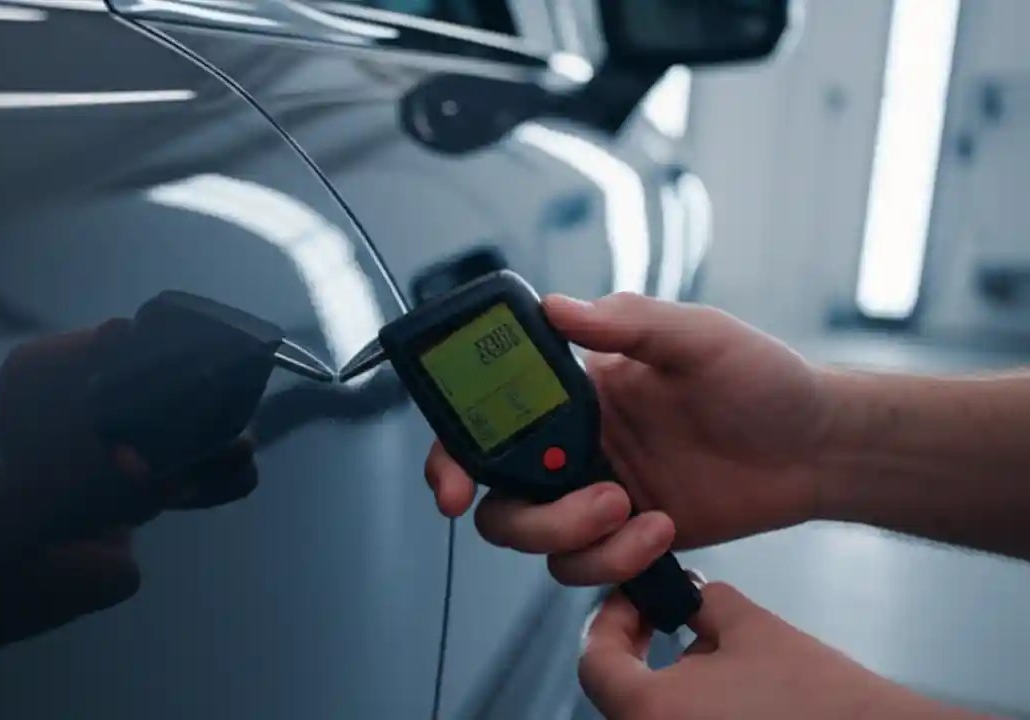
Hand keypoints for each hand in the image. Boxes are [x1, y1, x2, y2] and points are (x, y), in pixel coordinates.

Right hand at [426, 293, 830, 584]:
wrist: (816, 449)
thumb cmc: (763, 380)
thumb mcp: (697, 336)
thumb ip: (627, 320)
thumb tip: (556, 308)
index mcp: (578, 390)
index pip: (490, 414)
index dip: (454, 450)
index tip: (454, 482)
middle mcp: (574, 443)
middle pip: (499, 492)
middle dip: (523, 515)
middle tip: (587, 502)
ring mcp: (596, 493)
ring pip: (533, 538)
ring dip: (573, 538)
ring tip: (632, 511)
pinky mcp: (625, 536)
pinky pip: (584, 566)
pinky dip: (613, 560)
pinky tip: (659, 530)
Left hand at [579, 583, 975, 719]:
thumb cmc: (817, 694)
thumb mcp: (748, 626)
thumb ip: (701, 603)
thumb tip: (684, 600)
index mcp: (648, 711)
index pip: (595, 662)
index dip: (612, 622)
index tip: (639, 603)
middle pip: (618, 695)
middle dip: (637, 652)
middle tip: (662, 620)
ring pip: (649, 716)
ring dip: (663, 684)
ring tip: (708, 655)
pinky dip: (689, 710)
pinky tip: (730, 693)